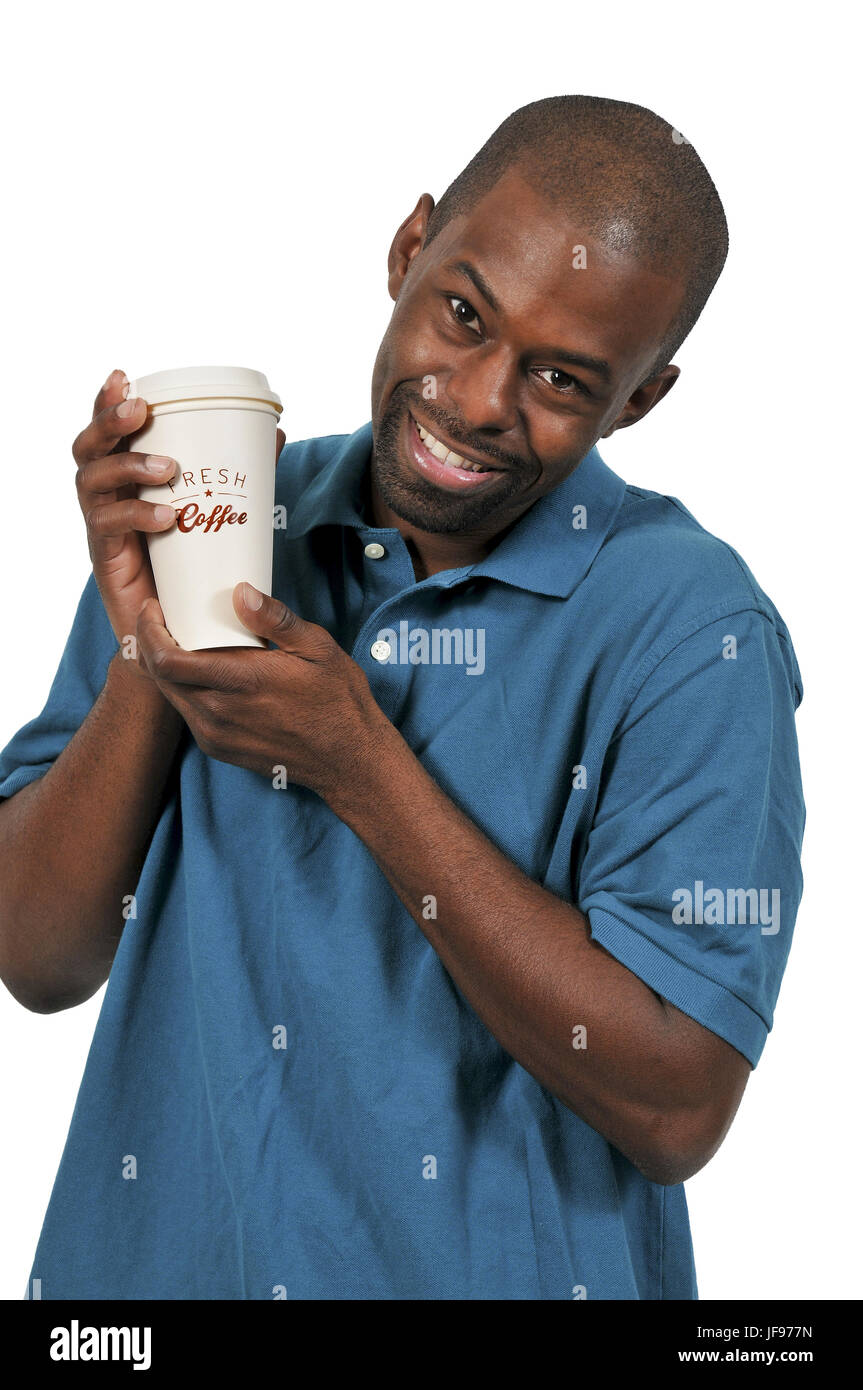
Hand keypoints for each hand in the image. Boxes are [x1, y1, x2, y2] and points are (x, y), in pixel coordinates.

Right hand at [73, 369, 285, 647]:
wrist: (179, 626)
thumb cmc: (193, 561)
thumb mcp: (217, 508)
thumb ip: (240, 473)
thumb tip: (276, 434)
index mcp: (124, 477)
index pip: (106, 431)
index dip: (106, 401)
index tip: (125, 375)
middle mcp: (105, 496)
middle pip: (87, 448)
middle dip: (108, 422)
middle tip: (140, 410)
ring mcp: (101, 526)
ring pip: (91, 481)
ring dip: (127, 466)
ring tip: (166, 469)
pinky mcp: (107, 559)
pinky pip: (108, 528)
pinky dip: (136, 516)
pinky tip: (165, 515)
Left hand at [134, 585, 386, 798]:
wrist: (348, 760)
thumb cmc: (338, 702)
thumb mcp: (318, 648)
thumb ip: (275, 620)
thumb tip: (240, 591)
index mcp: (241, 682)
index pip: (166, 660)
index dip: (149, 631)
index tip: (155, 608)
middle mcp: (219, 712)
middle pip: (158, 676)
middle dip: (151, 643)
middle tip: (163, 619)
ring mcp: (215, 735)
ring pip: (170, 695)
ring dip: (167, 667)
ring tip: (182, 643)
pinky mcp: (218, 749)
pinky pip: (187, 714)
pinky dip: (185, 689)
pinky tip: (203, 674)